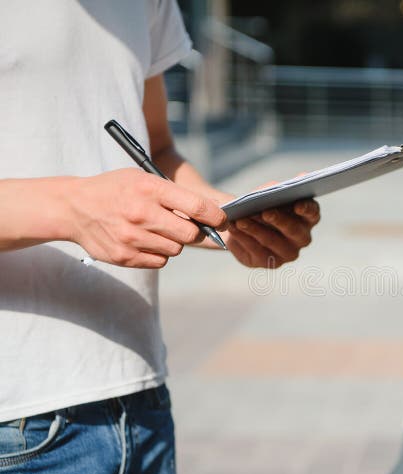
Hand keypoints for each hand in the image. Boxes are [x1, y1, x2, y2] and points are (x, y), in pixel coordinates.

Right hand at [68, 168, 225, 267]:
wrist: (74, 207)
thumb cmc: (116, 189)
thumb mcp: (142, 178)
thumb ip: (174, 194)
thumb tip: (211, 213)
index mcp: (149, 189)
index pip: (198, 207)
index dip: (217, 216)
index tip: (222, 220)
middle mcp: (141, 213)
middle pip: (191, 234)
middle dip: (196, 232)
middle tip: (189, 227)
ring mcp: (132, 237)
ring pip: (177, 249)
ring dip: (174, 242)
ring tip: (158, 230)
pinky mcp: (125, 256)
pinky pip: (160, 261)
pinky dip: (159, 253)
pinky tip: (146, 241)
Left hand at [226, 198, 320, 268]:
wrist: (241, 222)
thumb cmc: (259, 204)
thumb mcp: (267, 193)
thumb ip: (274, 189)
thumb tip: (274, 188)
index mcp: (308, 217)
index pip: (313, 213)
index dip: (307, 209)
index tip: (298, 204)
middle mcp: (302, 237)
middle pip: (293, 230)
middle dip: (279, 220)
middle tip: (265, 212)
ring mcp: (288, 253)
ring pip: (271, 241)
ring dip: (255, 229)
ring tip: (240, 220)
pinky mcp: (269, 262)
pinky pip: (256, 251)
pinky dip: (243, 238)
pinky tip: (233, 228)